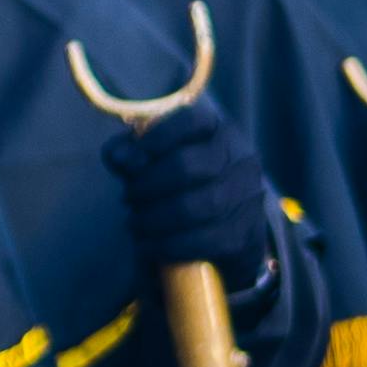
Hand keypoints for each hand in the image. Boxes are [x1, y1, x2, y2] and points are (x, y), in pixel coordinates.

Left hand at [106, 104, 281, 299]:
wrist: (221, 237)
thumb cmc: (180, 189)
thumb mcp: (154, 165)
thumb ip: (132, 155)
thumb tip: (118, 155)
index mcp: (217, 131)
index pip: (191, 121)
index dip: (156, 137)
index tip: (127, 160)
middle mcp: (240, 158)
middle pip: (186, 166)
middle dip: (147, 185)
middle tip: (127, 199)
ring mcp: (247, 196)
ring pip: (194, 206)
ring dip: (153, 218)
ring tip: (135, 224)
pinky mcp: (245, 234)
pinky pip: (202, 240)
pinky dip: (167, 245)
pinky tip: (147, 246)